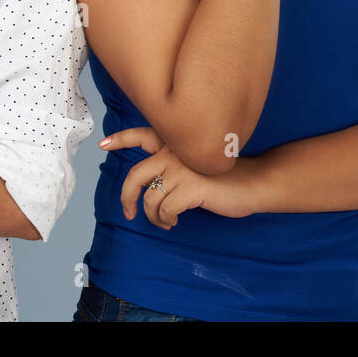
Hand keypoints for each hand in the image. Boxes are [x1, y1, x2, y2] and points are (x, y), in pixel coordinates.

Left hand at [103, 127, 257, 228]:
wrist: (253, 183)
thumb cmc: (225, 177)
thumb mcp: (197, 163)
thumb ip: (175, 164)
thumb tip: (149, 185)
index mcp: (176, 143)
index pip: (142, 135)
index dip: (121, 139)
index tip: (103, 145)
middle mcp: (175, 152)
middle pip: (135, 175)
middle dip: (126, 198)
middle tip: (128, 213)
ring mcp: (183, 168)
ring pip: (149, 198)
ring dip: (153, 217)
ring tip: (165, 222)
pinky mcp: (191, 186)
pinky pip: (164, 209)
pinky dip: (165, 220)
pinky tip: (174, 221)